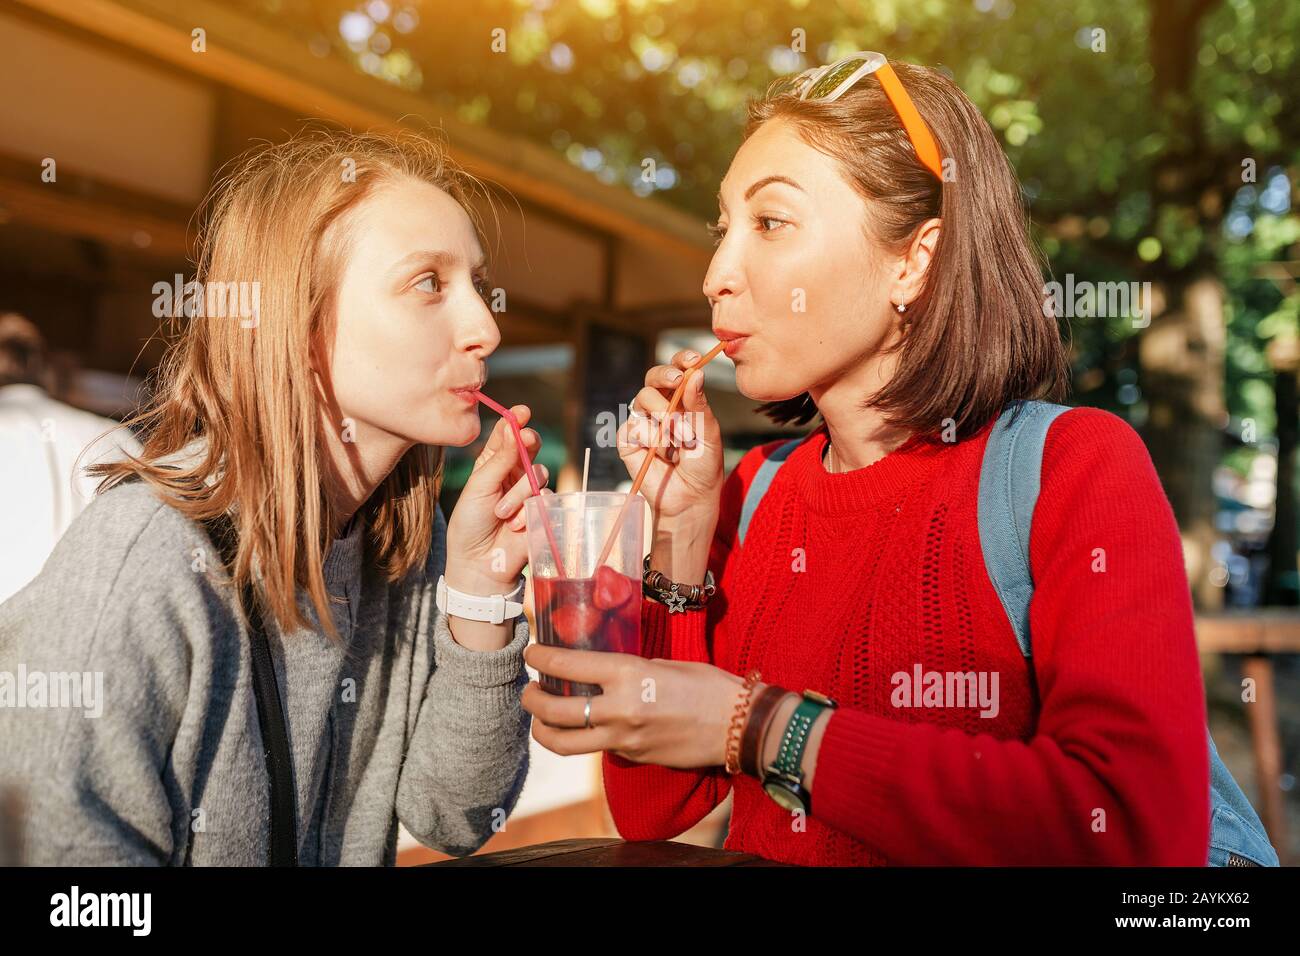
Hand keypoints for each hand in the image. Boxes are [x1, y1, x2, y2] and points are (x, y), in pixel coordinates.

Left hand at [445, 404, 551, 593]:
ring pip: (539, 473)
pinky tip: (515, 525)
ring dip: (519, 493)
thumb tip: (513, 428)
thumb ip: (499, 459)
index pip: (507, 435)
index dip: (515, 421)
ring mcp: (529, 491)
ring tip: (501, 513)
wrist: (480, 563)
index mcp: (493, 463)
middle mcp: (513, 473)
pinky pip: (546, 498)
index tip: (522, 412)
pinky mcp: (542, 509)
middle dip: (529, 442)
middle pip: (530, 446)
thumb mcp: (479, 488)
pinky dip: (528, 511)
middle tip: (526, 440)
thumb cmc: (470, 524)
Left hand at [520, 644, 745, 768]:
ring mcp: (624, 739)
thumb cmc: (707, 685)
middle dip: (531, 699)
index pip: (566, 665)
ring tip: (540, 719)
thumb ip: (625, 668)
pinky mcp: (631, 757)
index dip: (539, 659)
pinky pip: (595, 748)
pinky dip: (581, 737)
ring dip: (542, 730)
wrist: (737, 725)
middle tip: (529, 690)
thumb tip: (595, 669)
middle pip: (552, 710)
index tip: (531, 653)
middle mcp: (619, 708)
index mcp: (628, 674)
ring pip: (563, 742)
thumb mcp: (661, 663)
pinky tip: (585, 726)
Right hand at [617, 349, 724, 524]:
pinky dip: (650, 439)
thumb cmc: (704, 466)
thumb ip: (699, 405)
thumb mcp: (709, 434)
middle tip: (678, 382)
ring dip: (664, 416)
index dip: (681, 360)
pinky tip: (661, 454)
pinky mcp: (627, 441)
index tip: (692, 359)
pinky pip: (634, 427)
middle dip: (665, 375)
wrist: (691, 499)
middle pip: (652, 377)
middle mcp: (659, 407)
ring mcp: (642, 423)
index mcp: (681, 400)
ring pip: (642, 399)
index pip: (677, 371)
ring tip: (680, 440)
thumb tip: (696, 373)